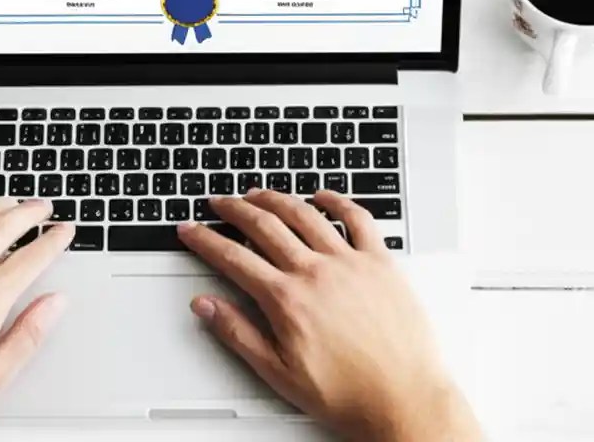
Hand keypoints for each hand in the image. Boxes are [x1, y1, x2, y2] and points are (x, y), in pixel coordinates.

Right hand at [179, 190, 481, 441]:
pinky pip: (358, 219)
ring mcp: (350, 263)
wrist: (402, 399)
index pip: (233, 258)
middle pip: (264, 226)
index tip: (190, 230)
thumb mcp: (278, 372)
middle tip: (218, 203)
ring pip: (305, 215)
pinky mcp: (381, 263)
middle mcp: (316, 273)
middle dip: (234, 210)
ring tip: (258, 194)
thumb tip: (206, 306)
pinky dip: (337, 202)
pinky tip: (323, 197)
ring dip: (276, 199)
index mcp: (286, 300)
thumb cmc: (347, 393)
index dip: (205, 240)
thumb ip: (238, 333)